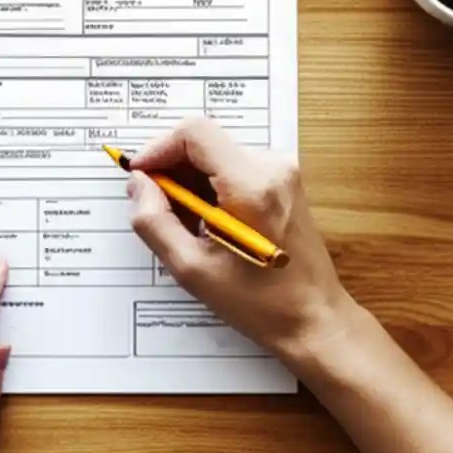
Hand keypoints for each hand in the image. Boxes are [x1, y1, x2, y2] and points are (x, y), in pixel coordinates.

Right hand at [126, 117, 351, 357]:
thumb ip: (155, 221)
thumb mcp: (192, 268)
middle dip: (172, 171)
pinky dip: (210, 188)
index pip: (194, 133)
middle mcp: (271, 167)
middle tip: (160, 212)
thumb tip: (138, 185)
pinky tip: (209, 225)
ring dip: (191, 183)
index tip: (140, 177)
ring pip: (215, 156)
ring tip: (189, 227)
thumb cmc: (261, 304)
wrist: (314, 319)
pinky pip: (232, 168)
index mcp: (251, 186)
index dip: (158, 149)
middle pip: (204, 143)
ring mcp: (281, 172)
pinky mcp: (283, 181)